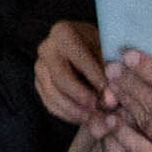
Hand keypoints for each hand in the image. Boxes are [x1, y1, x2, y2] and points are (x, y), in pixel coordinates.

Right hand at [32, 16, 114, 131]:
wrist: (87, 47)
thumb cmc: (101, 46)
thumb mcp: (108, 51)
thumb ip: (109, 74)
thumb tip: (110, 101)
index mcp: (63, 32)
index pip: (79, 60)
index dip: (96, 81)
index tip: (112, 97)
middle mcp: (46, 48)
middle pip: (61, 80)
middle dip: (82, 98)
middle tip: (101, 111)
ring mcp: (39, 67)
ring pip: (54, 95)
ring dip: (76, 111)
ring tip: (97, 119)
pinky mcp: (39, 84)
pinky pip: (50, 104)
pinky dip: (69, 115)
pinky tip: (86, 118)